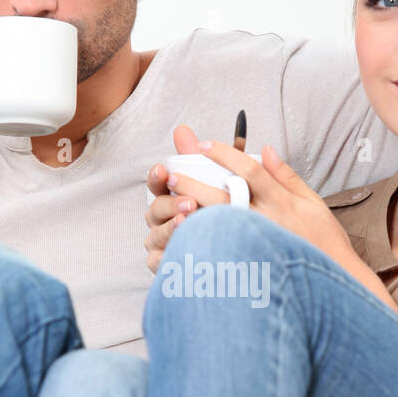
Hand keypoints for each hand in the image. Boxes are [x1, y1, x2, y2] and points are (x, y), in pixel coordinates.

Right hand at [145, 124, 235, 272]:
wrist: (242, 258)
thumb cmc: (224, 216)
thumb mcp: (217, 184)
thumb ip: (197, 157)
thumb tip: (182, 130)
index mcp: (173, 196)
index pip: (157, 183)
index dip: (156, 177)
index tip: (164, 170)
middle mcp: (163, 219)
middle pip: (155, 210)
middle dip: (169, 204)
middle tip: (190, 202)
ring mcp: (162, 243)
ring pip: (155, 236)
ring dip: (169, 229)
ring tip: (188, 223)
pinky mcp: (165, 267)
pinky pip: (158, 262)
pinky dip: (166, 256)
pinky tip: (180, 251)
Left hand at [187, 136, 357, 264]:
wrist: (333, 286)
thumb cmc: (325, 244)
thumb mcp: (314, 203)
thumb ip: (286, 176)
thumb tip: (265, 150)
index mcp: (282, 202)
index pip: (250, 170)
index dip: (225, 154)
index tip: (203, 143)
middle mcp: (266, 222)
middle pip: (223, 196)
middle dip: (194, 183)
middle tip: (171, 175)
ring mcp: (255, 246)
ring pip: (215, 224)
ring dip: (189, 210)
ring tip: (170, 202)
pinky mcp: (248, 268)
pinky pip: (218, 252)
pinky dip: (197, 242)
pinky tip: (180, 234)